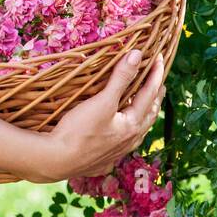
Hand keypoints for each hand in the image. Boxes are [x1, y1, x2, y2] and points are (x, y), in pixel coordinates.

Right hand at [41, 50, 165, 181]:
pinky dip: (126, 135)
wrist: (56, 161)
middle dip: (155, 98)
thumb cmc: (79, 130)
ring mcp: (116, 153)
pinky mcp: (102, 161)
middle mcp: (129, 141)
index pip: (149, 95)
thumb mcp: (102, 101)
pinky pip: (121, 147)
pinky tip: (119, 136)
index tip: (160, 59)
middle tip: (159, 83)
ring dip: (143, 117)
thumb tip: (137, 55)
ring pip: (137, 133)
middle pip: (148, 116)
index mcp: (132, 125)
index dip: (155, 75)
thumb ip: (121, 78)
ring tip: (145, 107)